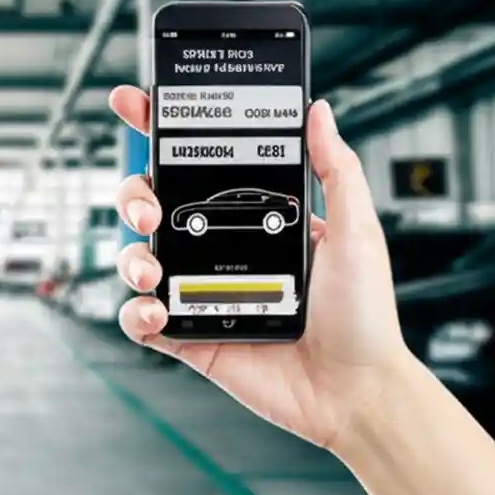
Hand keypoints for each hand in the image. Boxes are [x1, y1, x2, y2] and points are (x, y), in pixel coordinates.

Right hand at [111, 86, 411, 448]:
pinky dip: (135, 312)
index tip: (135, 103)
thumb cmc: (364, 316)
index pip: (197, 164)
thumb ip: (337, 170)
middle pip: (151, 205)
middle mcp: (217, 250)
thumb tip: (318, 112)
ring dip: (130, 257)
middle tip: (151, 212)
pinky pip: (140, 319)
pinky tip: (157, 311)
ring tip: (153, 272)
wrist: (355, 391)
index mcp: (252, 217)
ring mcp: (198, 291)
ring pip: (136, 258)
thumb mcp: (357, 231)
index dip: (159, 132)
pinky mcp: (188, 336)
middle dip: (133, 197)